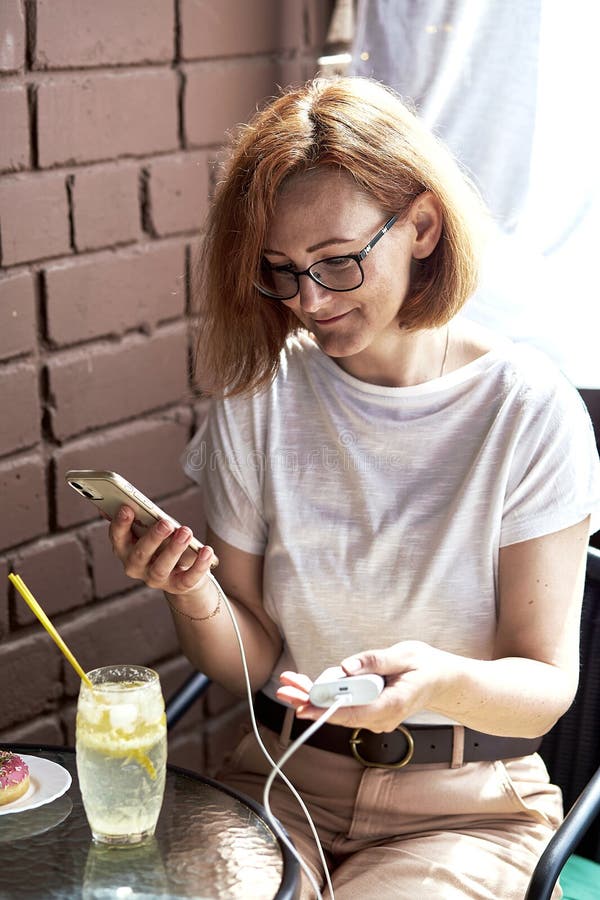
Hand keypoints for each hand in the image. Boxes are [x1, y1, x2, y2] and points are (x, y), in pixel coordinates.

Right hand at [108, 505, 217, 594]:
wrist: (181, 573)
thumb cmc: (162, 543)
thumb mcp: (150, 530)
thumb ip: (141, 519)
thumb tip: (131, 506)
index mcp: (125, 549)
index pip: (117, 538)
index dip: (120, 524)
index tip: (127, 508)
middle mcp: (136, 567)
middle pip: (140, 554)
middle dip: (153, 537)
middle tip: (166, 523)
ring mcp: (155, 579)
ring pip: (161, 567)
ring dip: (174, 549)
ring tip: (186, 531)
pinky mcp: (177, 587)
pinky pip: (187, 579)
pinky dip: (198, 565)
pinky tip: (207, 551)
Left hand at [276, 641, 458, 732]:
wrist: (442, 681)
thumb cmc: (425, 666)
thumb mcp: (405, 655)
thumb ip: (375, 660)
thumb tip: (347, 666)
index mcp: (392, 704)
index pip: (353, 712)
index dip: (325, 710)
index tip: (302, 707)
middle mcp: (382, 717)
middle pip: (340, 713)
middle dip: (310, 701)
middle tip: (285, 690)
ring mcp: (376, 717)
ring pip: (340, 710)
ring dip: (315, 697)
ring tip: (290, 683)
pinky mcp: (371, 711)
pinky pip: (346, 706)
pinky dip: (327, 696)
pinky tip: (308, 686)